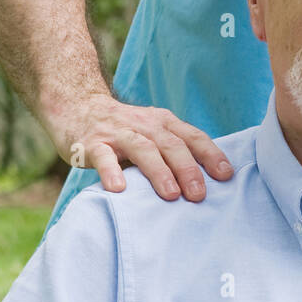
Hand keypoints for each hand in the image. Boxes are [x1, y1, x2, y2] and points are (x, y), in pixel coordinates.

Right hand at [48, 91, 232, 200]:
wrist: (75, 106)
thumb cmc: (123, 129)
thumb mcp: (152, 133)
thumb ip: (173, 151)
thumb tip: (206, 184)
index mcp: (163, 122)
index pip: (192, 137)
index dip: (211, 155)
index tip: (226, 176)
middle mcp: (144, 125)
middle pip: (172, 145)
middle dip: (188, 170)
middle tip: (200, 195)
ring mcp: (117, 133)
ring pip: (143, 149)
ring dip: (159, 172)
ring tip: (171, 195)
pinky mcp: (91, 143)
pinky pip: (103, 158)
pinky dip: (111, 172)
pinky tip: (119, 189)